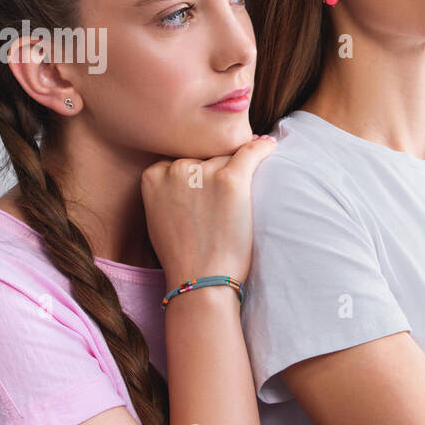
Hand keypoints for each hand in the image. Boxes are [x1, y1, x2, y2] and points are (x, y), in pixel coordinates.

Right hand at [140, 134, 275, 289]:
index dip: (197, 176)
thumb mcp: (158, 214)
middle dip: (214, 175)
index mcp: (153, 174)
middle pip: (205, 156)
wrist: (200, 279)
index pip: (183, 159)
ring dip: (233, 174)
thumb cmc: (182, 254)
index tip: (205, 192)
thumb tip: (187, 168)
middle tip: (220, 208)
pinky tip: (270, 145)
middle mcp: (176, 168)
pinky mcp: (231, 179)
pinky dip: (263, 148)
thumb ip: (166, 188)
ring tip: (233, 206)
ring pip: (226, 158)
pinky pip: (251, 152)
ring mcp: (204, 172)